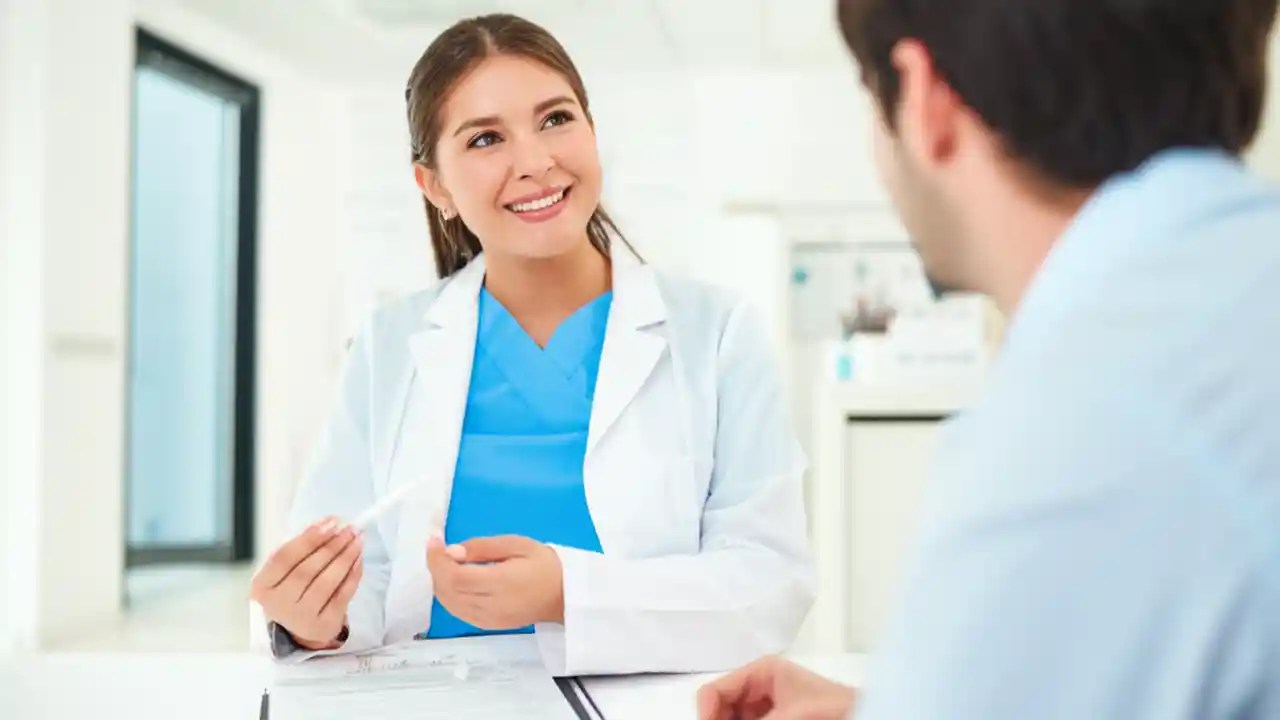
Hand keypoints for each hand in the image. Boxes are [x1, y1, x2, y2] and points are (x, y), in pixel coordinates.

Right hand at [250, 517, 363, 649]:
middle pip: (307, 569)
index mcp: (263, 586)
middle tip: (349, 528)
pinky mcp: (324, 625)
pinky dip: (353, 575)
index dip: (308, 538)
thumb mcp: (286, 570)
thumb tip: (329, 523)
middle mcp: (278, 604)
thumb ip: (301, 548)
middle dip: (331, 545)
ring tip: (357, 540)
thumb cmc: (293, 589)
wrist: (300, 628)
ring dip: (345, 557)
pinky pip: (342, 595)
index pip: (284, 558)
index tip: (330, 522)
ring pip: (326, 582)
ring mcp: (301, 617)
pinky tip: (358, 559)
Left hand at [425, 534, 563, 629]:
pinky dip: (448, 596)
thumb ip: (483, 547)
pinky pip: (458, 612)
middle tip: (436, 549)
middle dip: (435, 569)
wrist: (565, 596)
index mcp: (500, 583)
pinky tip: (453, 581)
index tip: (434, 540)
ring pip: (449, 604)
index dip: (438, 559)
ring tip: (443, 562)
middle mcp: (490, 606)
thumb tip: (452, 551)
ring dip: (439, 583)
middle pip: (448, 591)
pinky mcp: (488, 625)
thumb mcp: (518, 544)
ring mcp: (488, 620)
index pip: (455, 576)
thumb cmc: (545, 565)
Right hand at [698, 656, 856, 719]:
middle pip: (721, 709)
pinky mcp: (777, 719)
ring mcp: (769, 708)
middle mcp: (760, 688)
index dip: (705, 715)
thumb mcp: (789, 715)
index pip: (713, 692)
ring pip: (733, 719)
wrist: (866, 714)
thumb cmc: (839, 707)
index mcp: (761, 672)